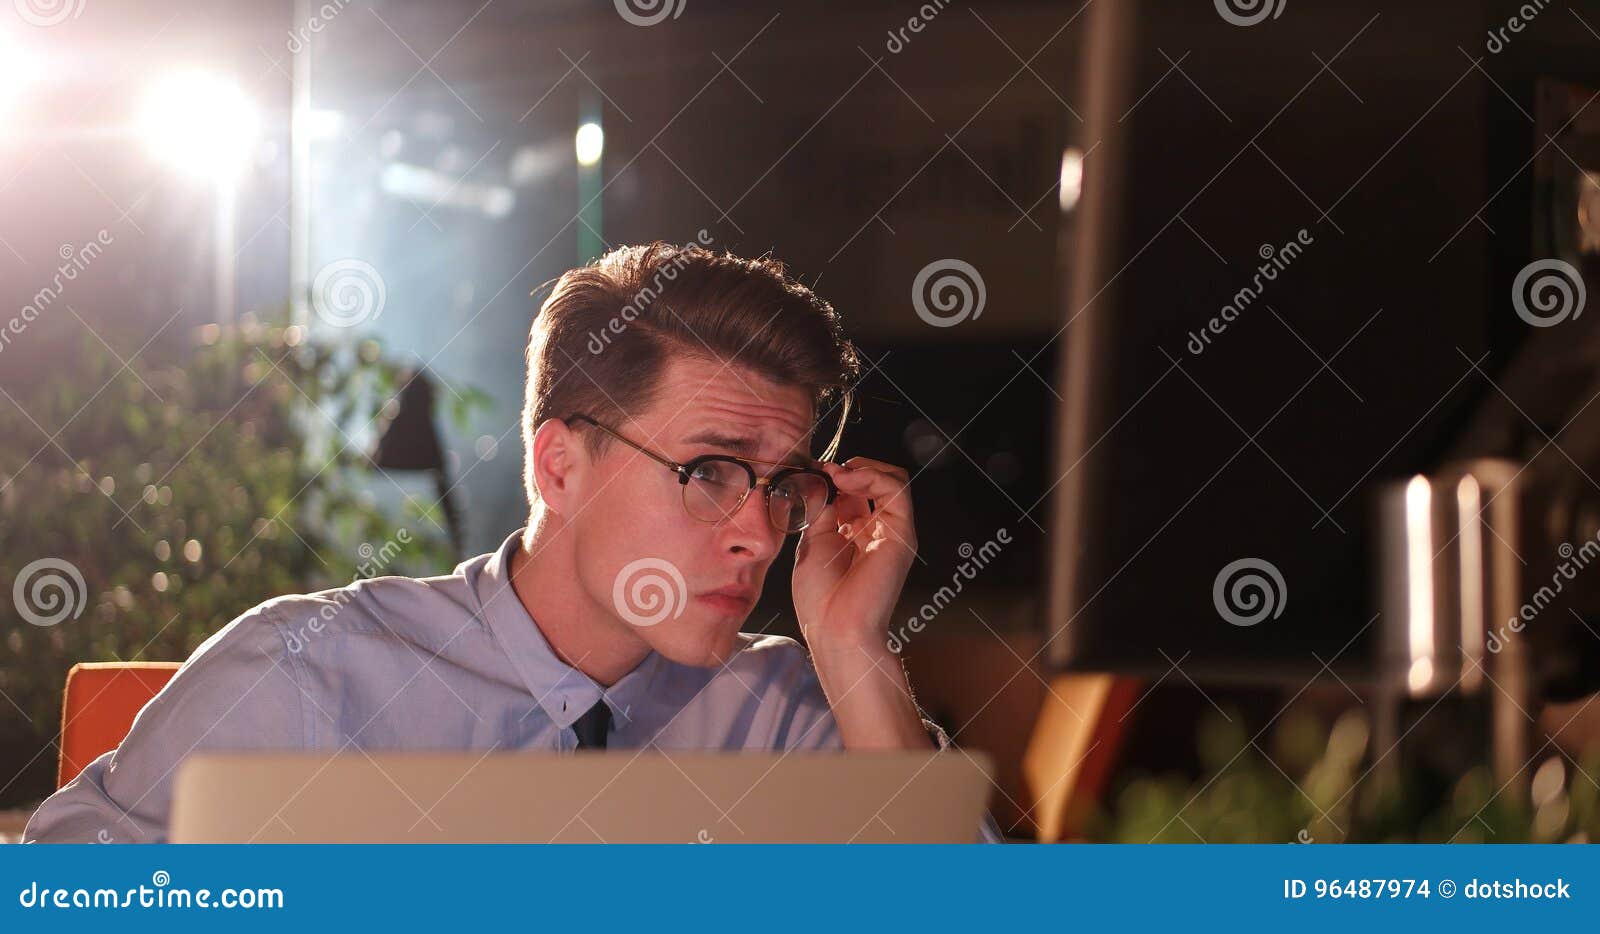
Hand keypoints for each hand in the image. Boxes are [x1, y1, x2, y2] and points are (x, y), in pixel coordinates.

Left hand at [791, 456, 917, 653]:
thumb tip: (825, 481)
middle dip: (850, 467)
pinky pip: (897, 489)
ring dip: (863, 467)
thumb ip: (822, 510)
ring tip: (838, 474)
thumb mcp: (812, 542)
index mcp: (853, 534)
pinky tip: (848, 479)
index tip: (813, 471)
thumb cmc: (820, 598)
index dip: (835, 475)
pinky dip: (873, 475)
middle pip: (875, 480)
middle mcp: (875, 529)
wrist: (834, 627)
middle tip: (826, 470)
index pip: (854, 490)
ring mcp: (890, 531)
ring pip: (891, 478)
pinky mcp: (901, 533)